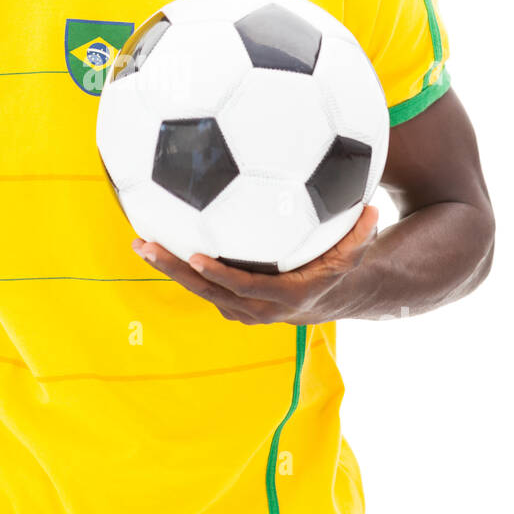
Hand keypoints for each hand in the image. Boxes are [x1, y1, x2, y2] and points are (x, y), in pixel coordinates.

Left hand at [131, 206, 379, 324]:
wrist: (326, 301)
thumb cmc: (337, 268)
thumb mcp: (352, 253)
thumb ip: (360, 234)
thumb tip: (374, 206)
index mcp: (281, 297)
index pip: (245, 288)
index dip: (220, 275)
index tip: (198, 255)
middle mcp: (254, 308)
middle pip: (207, 291)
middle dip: (175, 269)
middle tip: (146, 245)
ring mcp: (237, 307)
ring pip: (197, 290)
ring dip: (168, 267)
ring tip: (139, 242)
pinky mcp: (227, 300)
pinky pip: (200, 284)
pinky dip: (178, 265)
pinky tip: (156, 238)